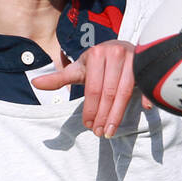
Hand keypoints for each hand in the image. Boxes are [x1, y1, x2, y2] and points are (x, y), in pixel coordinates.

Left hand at [31, 39, 152, 136]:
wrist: (121, 47)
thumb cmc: (98, 63)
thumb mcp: (78, 69)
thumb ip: (59, 78)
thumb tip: (35, 83)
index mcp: (96, 55)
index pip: (93, 89)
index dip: (90, 109)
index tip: (88, 126)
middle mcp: (114, 53)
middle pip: (108, 92)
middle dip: (103, 116)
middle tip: (99, 133)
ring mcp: (132, 58)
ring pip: (125, 92)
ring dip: (117, 114)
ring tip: (110, 131)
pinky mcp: (145, 62)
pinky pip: (145, 82)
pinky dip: (147, 95)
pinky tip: (145, 109)